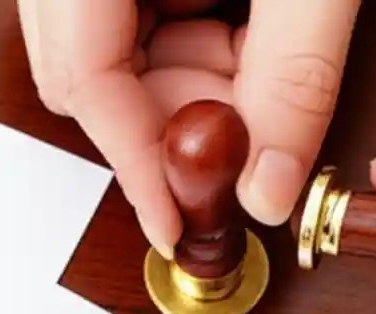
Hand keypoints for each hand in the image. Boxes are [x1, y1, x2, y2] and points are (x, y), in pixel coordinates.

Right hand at [17, 0, 358, 256]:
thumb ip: (295, 74)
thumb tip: (268, 187)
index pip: (80, 79)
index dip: (135, 163)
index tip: (178, 224)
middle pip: (86, 79)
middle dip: (173, 126)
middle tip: (246, 136)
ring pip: (111, 60)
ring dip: (189, 91)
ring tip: (259, 63)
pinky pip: (132, 27)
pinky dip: (193, 53)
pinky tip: (243, 38)